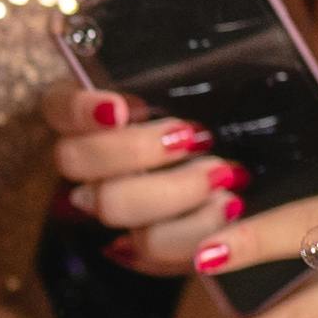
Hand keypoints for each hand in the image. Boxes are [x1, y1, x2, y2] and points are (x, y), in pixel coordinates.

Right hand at [53, 85, 245, 274]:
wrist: (258, 170)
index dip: (79, 109)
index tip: (119, 109)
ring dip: (173, 192)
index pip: (59, 106)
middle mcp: (91, 162)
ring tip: (224, 174)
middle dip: (134, 150)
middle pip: (73, 161)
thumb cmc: (228, 111)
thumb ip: (173, 66)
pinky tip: (226, 208)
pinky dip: (193, 231)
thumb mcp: (205, 82)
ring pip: (111, 209)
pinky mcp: (144, 245)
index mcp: (94, 113)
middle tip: (191, 137)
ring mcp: (114, 205)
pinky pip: (150, 251)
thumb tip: (158, 66)